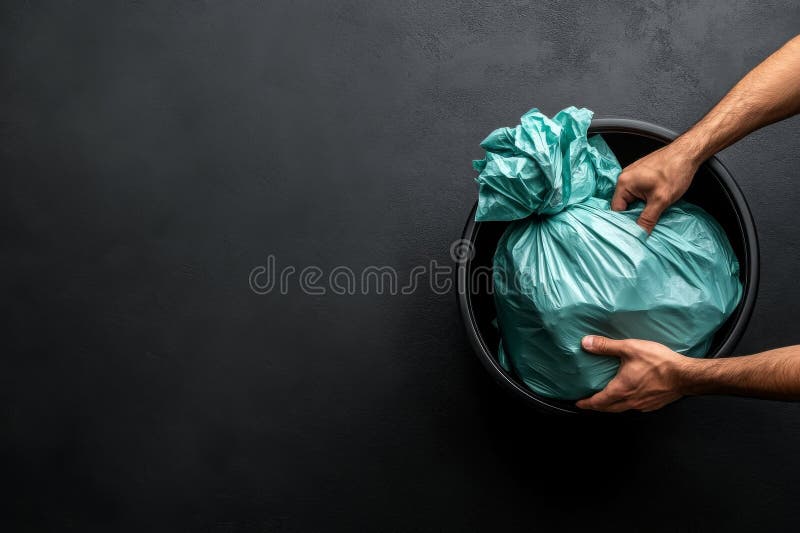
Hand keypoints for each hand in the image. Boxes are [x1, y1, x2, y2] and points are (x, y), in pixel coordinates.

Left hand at [576, 335, 690, 412]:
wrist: (685, 375)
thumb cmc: (658, 362)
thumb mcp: (629, 348)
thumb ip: (606, 346)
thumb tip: (585, 343)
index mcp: (621, 390)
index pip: (598, 402)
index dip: (586, 403)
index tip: (578, 403)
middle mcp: (630, 401)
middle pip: (608, 409)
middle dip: (596, 407)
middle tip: (588, 404)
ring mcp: (643, 405)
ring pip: (621, 409)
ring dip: (611, 406)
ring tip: (605, 400)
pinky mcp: (653, 404)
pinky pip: (634, 407)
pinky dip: (625, 404)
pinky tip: (627, 397)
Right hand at [612, 143, 697, 232]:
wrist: (687, 153)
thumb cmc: (675, 171)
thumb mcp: (661, 200)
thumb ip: (648, 219)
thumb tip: (640, 234)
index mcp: (624, 183)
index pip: (617, 210)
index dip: (625, 222)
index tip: (634, 232)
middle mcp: (624, 178)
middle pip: (623, 205)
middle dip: (634, 215)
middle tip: (646, 224)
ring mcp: (632, 175)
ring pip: (632, 199)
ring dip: (641, 207)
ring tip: (652, 212)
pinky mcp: (641, 174)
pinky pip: (637, 192)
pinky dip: (644, 200)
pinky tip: (655, 202)